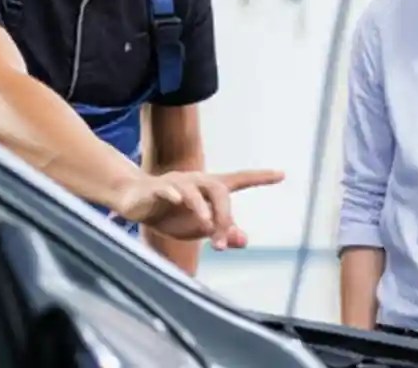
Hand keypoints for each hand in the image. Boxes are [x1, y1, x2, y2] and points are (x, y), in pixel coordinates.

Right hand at [109, 169, 283, 249]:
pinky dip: (172, 194)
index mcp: (210, 189)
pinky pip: (166, 189)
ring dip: (202, 210)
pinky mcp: (156, 188)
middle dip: (224, 215)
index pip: (239, 180)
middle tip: (221, 242)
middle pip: (218, 190)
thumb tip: (244, 240)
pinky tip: (176, 201)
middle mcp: (197, 181)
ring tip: (206, 227)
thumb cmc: (171, 215)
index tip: (282, 174)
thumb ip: (222, 234)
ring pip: (194, 191)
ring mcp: (176, 182)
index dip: (260, 178)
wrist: (135, 202)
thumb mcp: (199, 228)